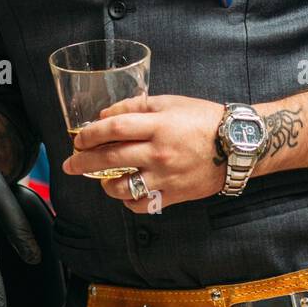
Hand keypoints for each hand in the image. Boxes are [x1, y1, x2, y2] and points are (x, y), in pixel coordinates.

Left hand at [61, 95, 225, 211]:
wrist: (238, 145)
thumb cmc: (205, 119)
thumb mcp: (171, 102)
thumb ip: (136, 106)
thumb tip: (106, 116)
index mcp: (158, 125)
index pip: (113, 129)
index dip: (90, 135)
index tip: (78, 139)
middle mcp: (159, 152)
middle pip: (110, 159)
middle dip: (83, 162)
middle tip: (69, 165)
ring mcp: (165, 177)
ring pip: (122, 187)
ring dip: (104, 184)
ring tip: (102, 180)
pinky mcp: (173, 194)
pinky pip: (141, 204)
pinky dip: (128, 201)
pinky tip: (127, 192)